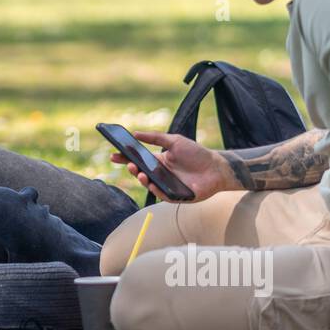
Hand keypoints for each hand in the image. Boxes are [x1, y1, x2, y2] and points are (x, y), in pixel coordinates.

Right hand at [110, 131, 233, 202]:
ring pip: (150, 185)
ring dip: (143, 180)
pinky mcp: (176, 196)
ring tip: (140, 173)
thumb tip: (135, 133)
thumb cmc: (196, 153)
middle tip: (129, 164)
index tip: (113, 155)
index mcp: (158, 161)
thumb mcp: (174, 141)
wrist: (216, 167)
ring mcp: (167, 186)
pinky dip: (157, 190)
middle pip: (141, 173)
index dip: (125, 159)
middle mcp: (160, 174)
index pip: (138, 160)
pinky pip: (163, 195)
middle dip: (133, 169)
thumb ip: (155, 137)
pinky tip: (152, 183)